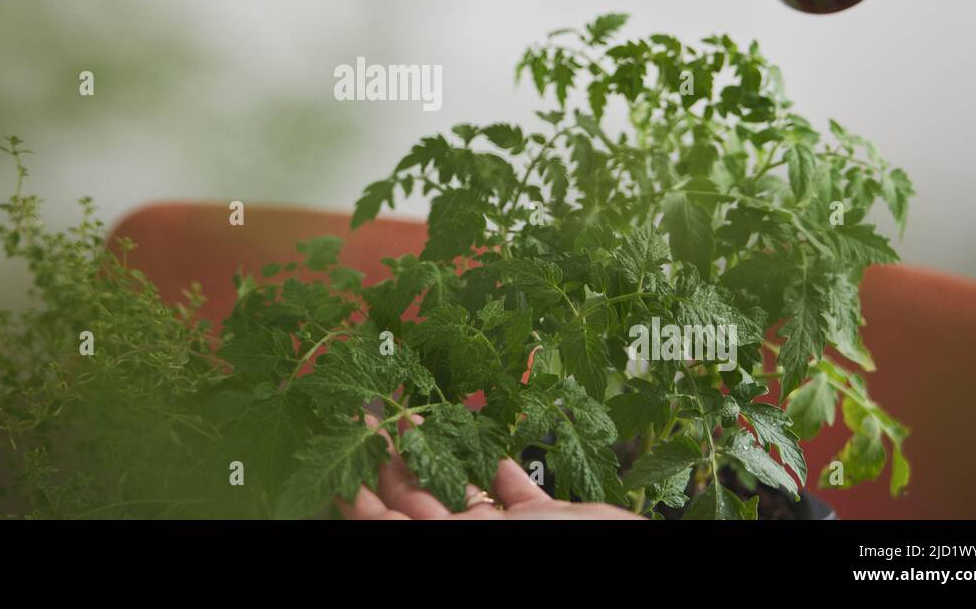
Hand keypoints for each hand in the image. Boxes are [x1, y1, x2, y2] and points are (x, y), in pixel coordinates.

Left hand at [335, 414, 643, 519]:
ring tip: (415, 420)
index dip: (358, 486)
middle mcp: (471, 541)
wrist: (634, 561)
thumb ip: (421, 519)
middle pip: (418, 499)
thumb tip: (352, 504)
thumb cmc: (561, 547)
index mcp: (449, 548)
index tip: (342, 444)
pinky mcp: (551, 517)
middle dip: (392, 458)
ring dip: (438, 455)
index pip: (386, 520)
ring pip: (462, 491)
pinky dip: (504, 471)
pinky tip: (491, 450)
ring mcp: (511, 532)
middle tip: (369, 414)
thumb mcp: (481, 533)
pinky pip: (519, 492)